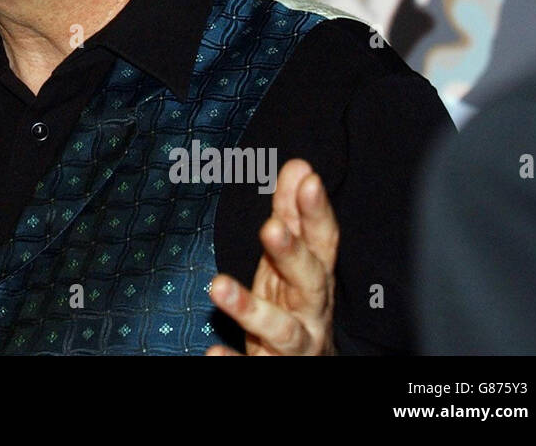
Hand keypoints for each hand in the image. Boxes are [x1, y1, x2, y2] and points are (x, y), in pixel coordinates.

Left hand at [206, 159, 337, 355]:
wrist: (306, 368)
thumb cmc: (295, 307)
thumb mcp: (292, 261)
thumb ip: (293, 216)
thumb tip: (297, 166)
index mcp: (316, 279)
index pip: (323, 242)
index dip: (317, 212)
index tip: (308, 178)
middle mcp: (312, 313)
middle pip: (310, 283)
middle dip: (292, 255)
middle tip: (270, 227)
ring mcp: (294, 346)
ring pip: (282, 330)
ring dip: (250, 308)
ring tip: (217, 286)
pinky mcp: (270, 367)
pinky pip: (252, 367)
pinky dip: (234, 360)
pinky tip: (212, 351)